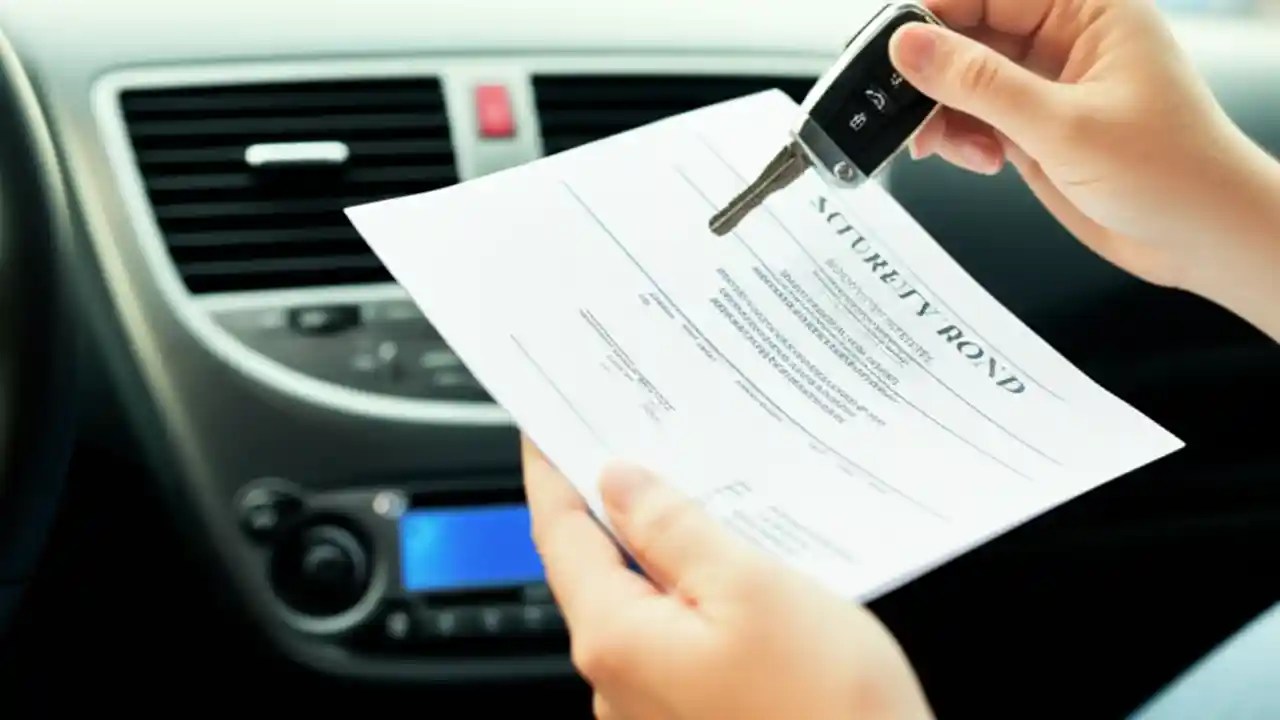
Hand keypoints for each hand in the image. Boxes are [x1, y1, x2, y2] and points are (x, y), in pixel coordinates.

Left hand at [521, 437, 934, 719]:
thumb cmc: (826, 709)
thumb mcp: (751, 588)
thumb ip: (674, 530)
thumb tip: (621, 484)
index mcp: (617, 641)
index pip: (559, 534)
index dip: (551, 472)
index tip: (546, 427)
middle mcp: (619, 683)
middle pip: (595, 568)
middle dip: (610, 504)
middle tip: (629, 437)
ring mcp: (653, 708)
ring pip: (640, 602)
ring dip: (658, 549)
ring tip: (693, 493)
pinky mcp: (693, 717)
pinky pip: (674, 637)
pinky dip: (689, 593)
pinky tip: (728, 567)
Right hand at [889, 0, 1279, 316]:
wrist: (1203, 240)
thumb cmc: (1171, 173)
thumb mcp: (1063, 126)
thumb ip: (980, 83)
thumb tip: (910, 47)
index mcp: (1088, 10)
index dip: (933, 18)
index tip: (893, 53)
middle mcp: (1065, 40)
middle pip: (967, 36)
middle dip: (931, 74)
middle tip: (903, 110)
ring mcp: (1047, 87)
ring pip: (963, 81)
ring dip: (942, 113)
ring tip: (944, 146)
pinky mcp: (1036, 129)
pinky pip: (975, 118)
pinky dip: (960, 139)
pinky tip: (978, 161)